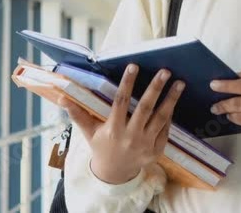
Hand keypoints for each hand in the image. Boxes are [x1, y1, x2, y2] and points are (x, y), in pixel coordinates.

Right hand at [57, 64, 184, 183]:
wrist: (114, 174)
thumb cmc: (101, 147)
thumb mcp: (88, 132)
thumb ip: (77, 114)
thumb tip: (61, 98)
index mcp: (113, 129)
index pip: (121, 102)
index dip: (127, 83)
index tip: (134, 66)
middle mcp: (131, 136)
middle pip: (146, 109)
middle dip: (156, 88)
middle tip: (165, 71)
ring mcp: (146, 145)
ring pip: (161, 119)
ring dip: (171, 100)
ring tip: (180, 84)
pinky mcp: (156, 151)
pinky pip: (165, 131)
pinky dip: (170, 117)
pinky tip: (174, 101)